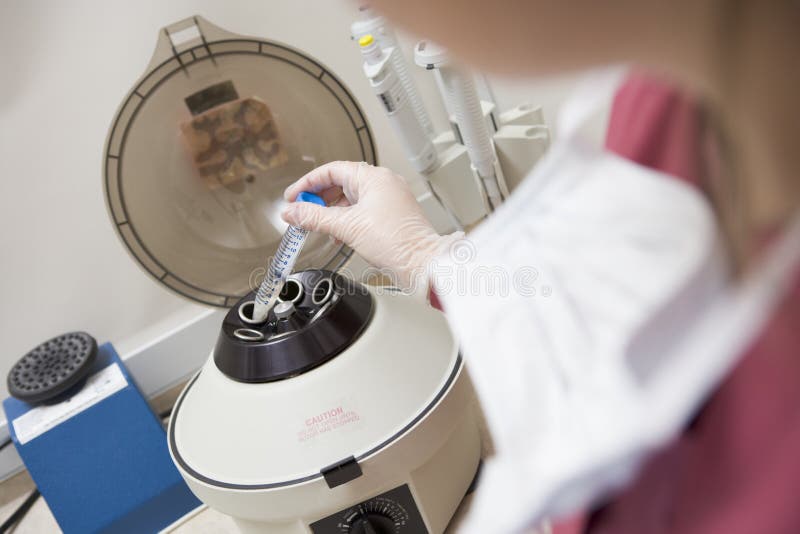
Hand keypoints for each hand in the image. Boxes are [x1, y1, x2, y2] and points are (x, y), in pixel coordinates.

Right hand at [282, 161, 460, 288]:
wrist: (422, 263)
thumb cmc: (396, 241)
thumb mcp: (346, 227)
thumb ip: (314, 218)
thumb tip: (292, 212)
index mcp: (373, 177)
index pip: (332, 170)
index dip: (308, 183)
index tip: (293, 197)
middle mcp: (383, 183)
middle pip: (341, 183)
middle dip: (319, 199)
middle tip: (303, 213)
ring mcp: (389, 198)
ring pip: (351, 198)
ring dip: (332, 212)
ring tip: (320, 227)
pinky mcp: (392, 214)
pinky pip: (363, 210)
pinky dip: (347, 219)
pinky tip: (339, 235)